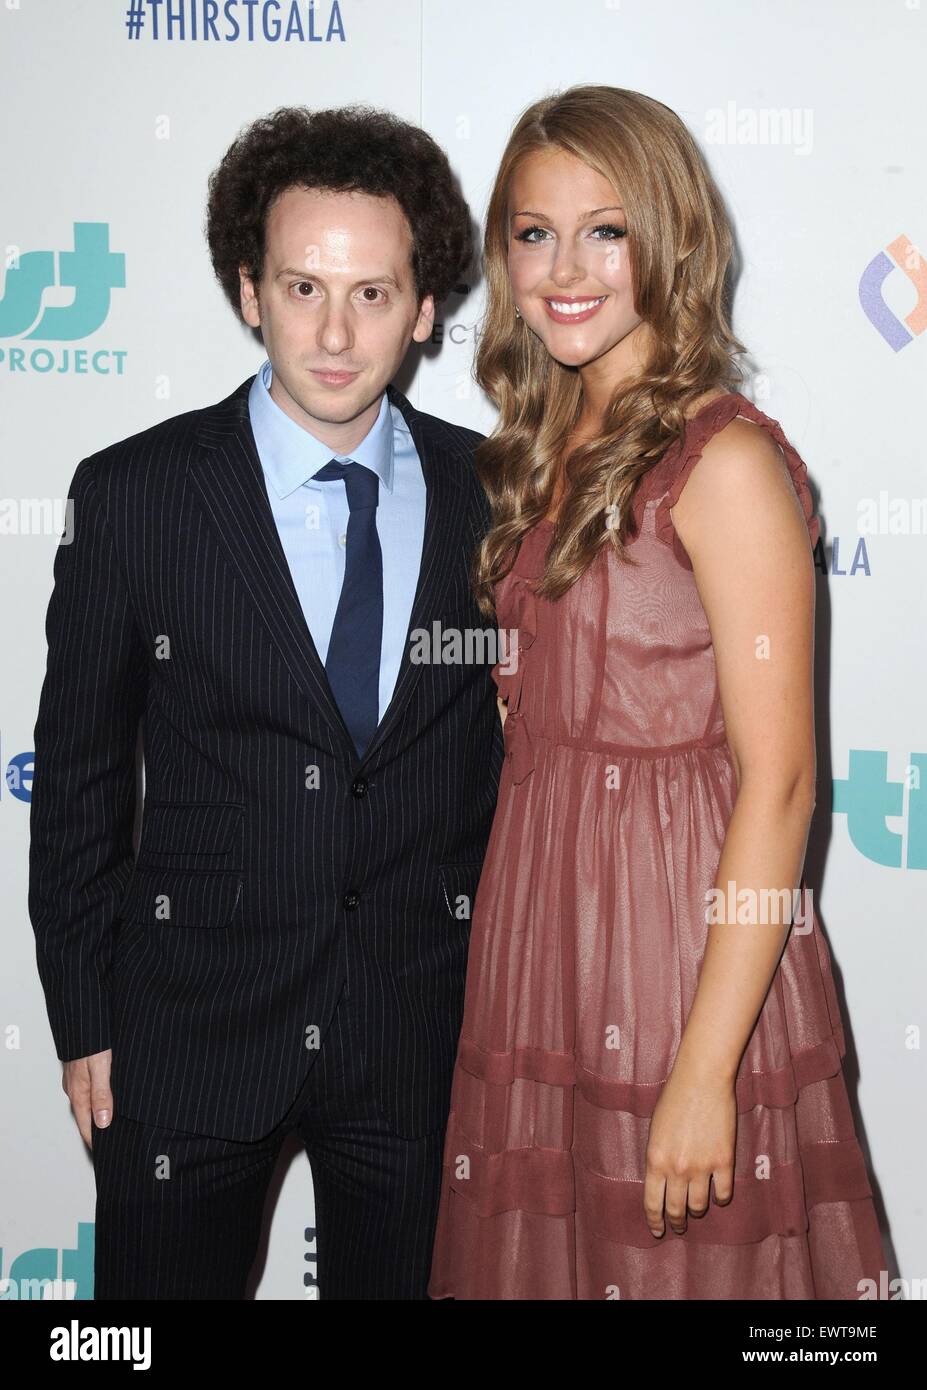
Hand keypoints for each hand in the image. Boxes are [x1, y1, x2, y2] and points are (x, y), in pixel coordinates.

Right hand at [62, 1049, 113, 1148]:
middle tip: (114, 1143)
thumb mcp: (101, 1068)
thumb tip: (104, 1123)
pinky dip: (98, 1101)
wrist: (83, 1021)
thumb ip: (102, 1095)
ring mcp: (77, 1081)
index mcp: (80, 1094)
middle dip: (99, 1131)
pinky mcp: (81, 1072)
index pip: (88, 1127)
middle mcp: (76, 1090)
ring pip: (88, 1104)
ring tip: (113, 1125)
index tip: (107, 1154)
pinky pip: (89, 1092)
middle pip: (87, 1118)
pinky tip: (108, 1098)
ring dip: (99, 1115)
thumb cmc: (93, 1042)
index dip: (97, 1142)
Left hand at [643, 1065, 735, 1236]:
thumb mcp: (655, 1130)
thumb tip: (661, 1182)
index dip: (654, 1221)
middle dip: (676, 1221)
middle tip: (678, 1226)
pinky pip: (723, 1193)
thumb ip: (657, 1158)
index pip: (652, 1203)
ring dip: (697, 1210)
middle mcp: (677, 1169)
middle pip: (676, 1209)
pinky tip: (718, 1195)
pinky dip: (720, 1198)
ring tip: (697, 1209)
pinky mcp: (724, 1161)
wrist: (701, 1080)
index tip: (657, 1230)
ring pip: (699, 1205)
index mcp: (655, 1160)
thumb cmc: (674, 1099)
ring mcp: (702, 1167)